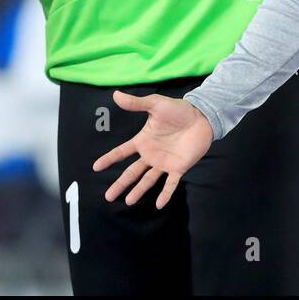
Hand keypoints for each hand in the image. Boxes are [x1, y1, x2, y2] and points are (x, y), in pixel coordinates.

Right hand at [93, 93, 214, 208]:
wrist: (202, 116)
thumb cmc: (178, 110)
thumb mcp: (156, 104)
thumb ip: (136, 103)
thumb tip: (115, 94)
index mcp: (143, 141)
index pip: (122, 152)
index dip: (109, 159)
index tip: (96, 167)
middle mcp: (151, 154)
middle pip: (132, 172)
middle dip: (120, 184)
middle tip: (108, 197)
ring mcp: (164, 163)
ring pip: (148, 180)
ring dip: (138, 191)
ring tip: (128, 201)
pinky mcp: (179, 168)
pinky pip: (171, 183)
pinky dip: (165, 194)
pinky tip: (159, 204)